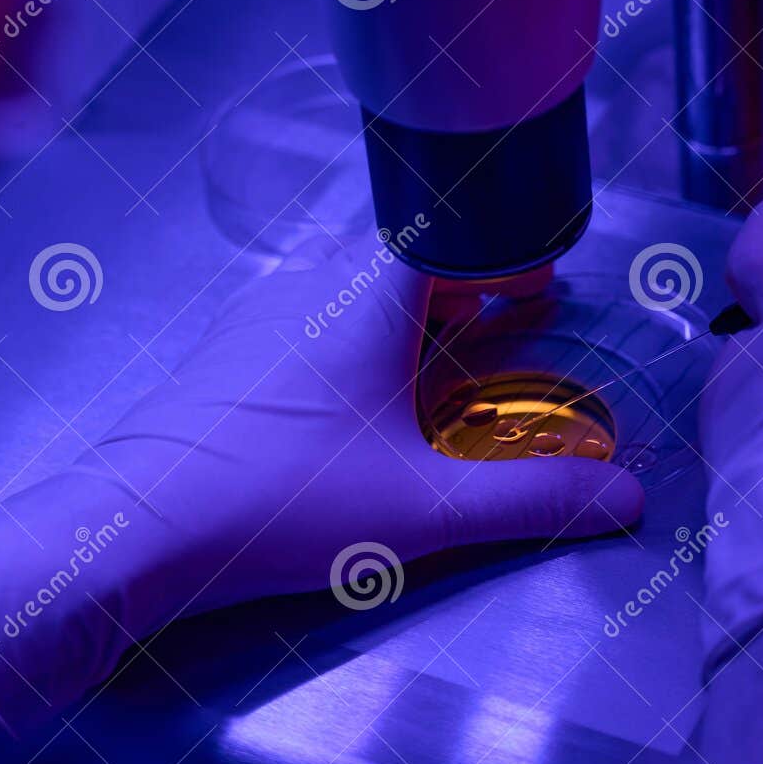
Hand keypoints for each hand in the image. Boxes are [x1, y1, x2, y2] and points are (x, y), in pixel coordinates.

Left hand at [0, 236, 642, 732]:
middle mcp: (311, 285)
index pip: (456, 235)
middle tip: (507, 326)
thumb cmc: (283, 503)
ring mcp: (257, 314)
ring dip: (405, 314)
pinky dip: (351, 340)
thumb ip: (532, 502)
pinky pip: (306, 321)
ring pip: (349, 290)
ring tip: (441, 364)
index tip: (544, 287)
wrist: (133, 528)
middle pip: (405, 259)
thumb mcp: (424, 510)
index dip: (508, 254)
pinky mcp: (222, 354)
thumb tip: (629, 501)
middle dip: (464, 287)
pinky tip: (352, 404)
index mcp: (368, 297)